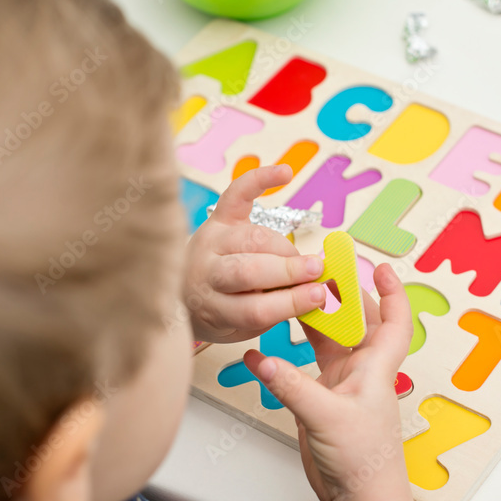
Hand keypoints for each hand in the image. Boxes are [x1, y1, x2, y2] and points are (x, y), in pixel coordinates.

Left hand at [185, 166, 325, 343]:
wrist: (182, 293)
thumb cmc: (222, 312)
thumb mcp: (243, 326)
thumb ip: (276, 309)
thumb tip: (319, 292)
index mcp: (212, 309)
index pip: (254, 309)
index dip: (290, 302)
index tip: (318, 296)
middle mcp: (206, 274)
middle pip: (249, 271)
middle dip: (288, 270)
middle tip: (316, 271)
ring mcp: (210, 242)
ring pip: (252, 238)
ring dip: (284, 248)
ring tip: (305, 260)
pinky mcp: (217, 218)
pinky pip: (237, 193)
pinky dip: (261, 179)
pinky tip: (286, 173)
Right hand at [243, 264, 420, 500]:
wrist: (359, 498)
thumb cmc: (364, 460)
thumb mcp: (326, 416)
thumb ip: (292, 386)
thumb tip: (262, 360)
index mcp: (376, 368)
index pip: (394, 321)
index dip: (392, 292)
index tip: (380, 267)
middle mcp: (361, 372)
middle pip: (356, 323)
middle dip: (342, 296)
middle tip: (319, 272)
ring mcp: (340, 386)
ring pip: (328, 342)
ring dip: (313, 321)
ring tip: (292, 297)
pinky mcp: (320, 402)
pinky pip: (302, 369)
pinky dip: (283, 359)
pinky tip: (261, 354)